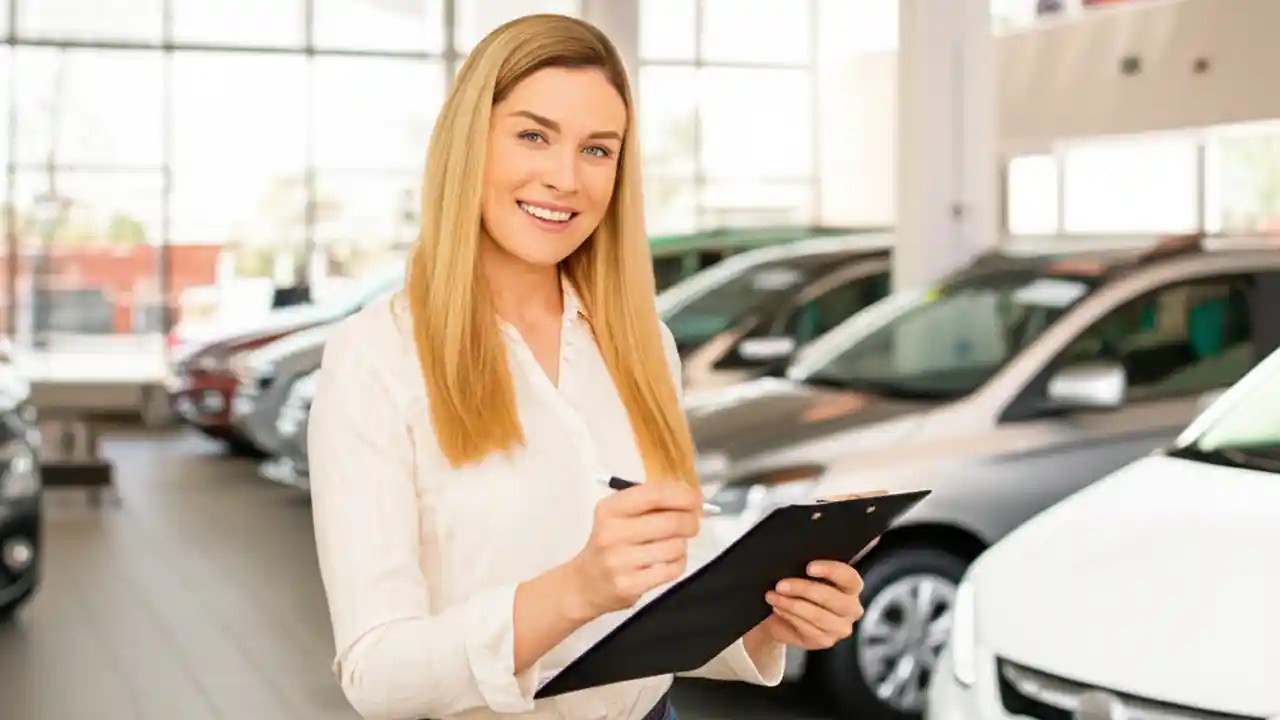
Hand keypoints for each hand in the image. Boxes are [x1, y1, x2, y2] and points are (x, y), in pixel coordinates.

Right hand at [564, 481, 701, 619]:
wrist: (584, 584)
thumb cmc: (609, 544)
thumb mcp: (618, 515)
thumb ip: (651, 503)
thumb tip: (692, 497)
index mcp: (611, 509)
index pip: (655, 494)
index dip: (683, 495)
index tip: (696, 499)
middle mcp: (612, 532)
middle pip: (671, 522)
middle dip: (690, 522)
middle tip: (692, 524)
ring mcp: (620, 561)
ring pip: (676, 546)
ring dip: (681, 546)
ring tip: (669, 547)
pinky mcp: (630, 585)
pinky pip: (672, 569)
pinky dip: (677, 564)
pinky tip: (665, 563)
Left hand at [757, 556, 868, 649]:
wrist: (779, 617)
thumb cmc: (795, 589)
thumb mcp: (802, 573)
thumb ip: (807, 562)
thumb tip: (797, 549)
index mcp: (851, 586)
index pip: (849, 577)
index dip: (831, 571)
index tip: (809, 567)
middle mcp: (851, 608)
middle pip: (834, 599)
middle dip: (805, 590)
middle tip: (781, 584)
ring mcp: (840, 627)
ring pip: (819, 617)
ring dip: (793, 605)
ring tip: (773, 596)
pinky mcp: (826, 641)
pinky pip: (809, 630)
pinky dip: (790, 617)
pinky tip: (778, 608)